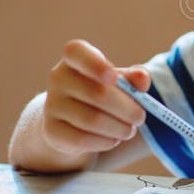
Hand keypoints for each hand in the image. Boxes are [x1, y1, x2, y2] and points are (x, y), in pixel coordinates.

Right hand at [43, 39, 148, 161]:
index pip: (76, 52)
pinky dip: (105, 141)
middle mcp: (58, 78)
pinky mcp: (51, 130)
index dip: (95, 64)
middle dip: (127, 109)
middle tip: (140, 117)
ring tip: (129, 130)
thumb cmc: (102, 92)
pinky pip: (82, 139)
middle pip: (98, 93)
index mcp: (74, 58)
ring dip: (119, 128)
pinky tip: (114, 139)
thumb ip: (133, 77)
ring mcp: (51, 104)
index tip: (113, 78)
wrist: (71, 121)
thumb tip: (142, 78)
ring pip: (92, 120)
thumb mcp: (119, 81)